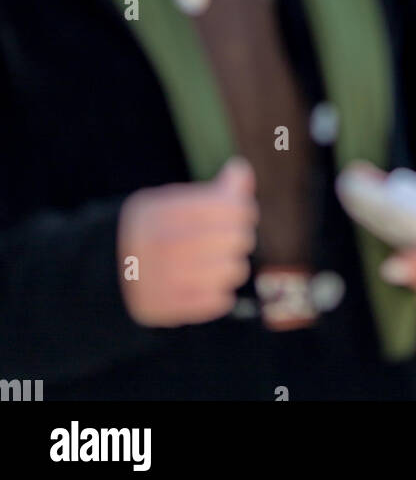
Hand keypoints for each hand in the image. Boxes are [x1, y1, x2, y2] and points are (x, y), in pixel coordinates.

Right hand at [117, 157, 257, 326]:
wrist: (108, 274)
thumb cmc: (154, 231)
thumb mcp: (172, 201)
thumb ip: (211, 190)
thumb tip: (241, 169)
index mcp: (157, 212)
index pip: (226, 207)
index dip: (243, 209)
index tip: (241, 213)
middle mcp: (155, 246)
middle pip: (235, 238)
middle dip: (240, 236)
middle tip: (232, 238)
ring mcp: (159, 282)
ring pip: (233, 271)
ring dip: (232, 265)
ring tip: (220, 261)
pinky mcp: (165, 310)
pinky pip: (219, 300)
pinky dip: (220, 291)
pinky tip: (207, 282)